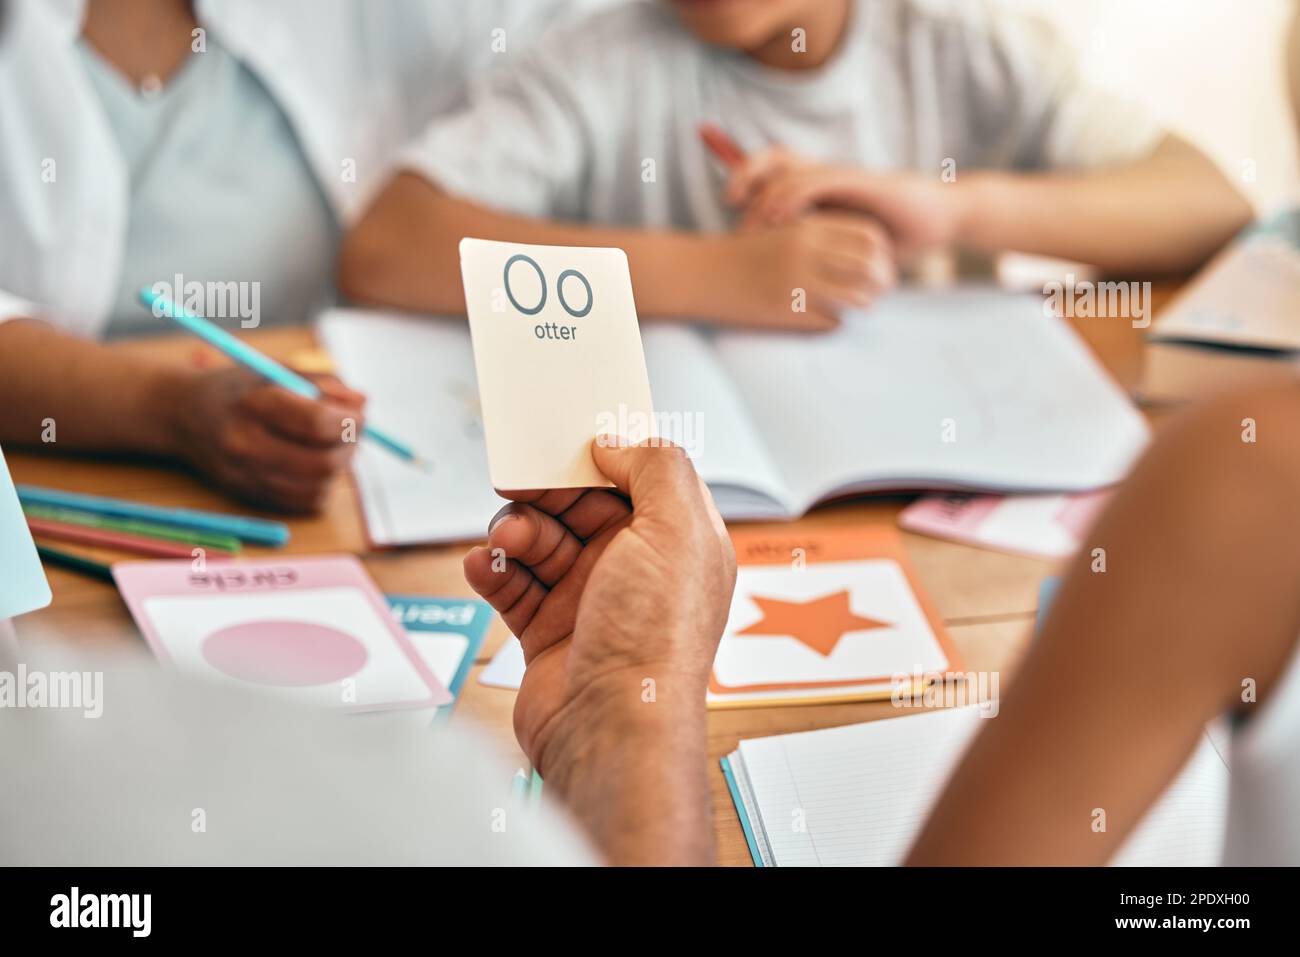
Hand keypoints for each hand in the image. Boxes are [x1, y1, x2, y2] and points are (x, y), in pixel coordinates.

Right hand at [163, 367, 365, 512]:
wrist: (183, 416)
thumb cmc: (237, 388)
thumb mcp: (276, 370)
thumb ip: (323, 384)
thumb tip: (363, 404)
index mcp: (253, 406)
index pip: (318, 424)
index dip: (350, 421)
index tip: (360, 414)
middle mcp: (246, 446)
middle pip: (322, 463)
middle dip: (350, 447)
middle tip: (354, 432)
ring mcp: (246, 476)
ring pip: (318, 487)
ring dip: (339, 467)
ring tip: (333, 445)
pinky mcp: (250, 496)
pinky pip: (305, 502)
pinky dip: (322, 485)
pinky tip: (314, 463)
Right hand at [463, 439, 735, 773]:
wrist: (610, 728)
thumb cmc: (655, 638)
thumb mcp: (678, 528)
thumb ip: (655, 467)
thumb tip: (616, 444)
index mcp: (678, 543)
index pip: (640, 480)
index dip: (604, 456)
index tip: (566, 438)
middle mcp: (636, 570)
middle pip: (582, 505)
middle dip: (547, 491)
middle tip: (516, 480)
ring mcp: (589, 601)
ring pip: (540, 540)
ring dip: (515, 531)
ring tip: (506, 541)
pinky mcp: (546, 632)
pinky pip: (511, 585)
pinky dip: (492, 571)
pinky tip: (484, 567)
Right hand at [713, 213, 897, 328]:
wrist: (702, 274)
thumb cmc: (744, 253)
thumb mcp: (781, 231)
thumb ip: (817, 233)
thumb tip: (858, 247)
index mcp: (807, 229)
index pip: (868, 234)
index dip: (883, 250)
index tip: (881, 260)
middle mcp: (807, 254)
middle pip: (870, 266)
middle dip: (883, 280)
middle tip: (882, 288)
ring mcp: (797, 284)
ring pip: (857, 297)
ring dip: (865, 303)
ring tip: (860, 305)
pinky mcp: (787, 312)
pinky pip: (831, 321)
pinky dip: (837, 322)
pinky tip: (830, 318)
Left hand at [735, 158, 965, 255]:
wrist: (938, 221)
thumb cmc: (896, 234)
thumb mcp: (848, 242)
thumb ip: (821, 244)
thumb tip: (788, 267)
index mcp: (822, 186)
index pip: (777, 168)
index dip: (748, 173)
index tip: (728, 199)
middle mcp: (827, 175)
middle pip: (775, 158)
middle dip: (746, 172)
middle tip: (728, 200)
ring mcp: (842, 176)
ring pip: (789, 170)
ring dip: (764, 193)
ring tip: (749, 220)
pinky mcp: (858, 183)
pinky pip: (816, 182)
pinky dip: (792, 196)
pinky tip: (777, 217)